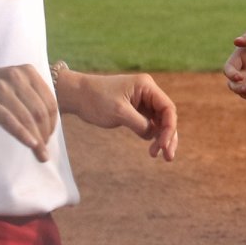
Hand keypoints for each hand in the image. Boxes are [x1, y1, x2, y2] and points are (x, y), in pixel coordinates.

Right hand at [0, 64, 57, 160]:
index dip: (53, 123)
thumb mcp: (16, 88)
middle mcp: (16, 77)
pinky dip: (22, 134)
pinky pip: (9, 120)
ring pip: (27, 118)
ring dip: (37, 139)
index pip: (49, 102)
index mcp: (28, 72)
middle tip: (44, 151)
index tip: (49, 137)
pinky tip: (31, 145)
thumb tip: (50, 128)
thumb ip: (33, 100)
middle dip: (46, 134)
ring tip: (40, 154)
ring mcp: (1, 88)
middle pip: (40, 111)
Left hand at [56, 66, 179, 160]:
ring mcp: (142, 102)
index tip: (163, 145)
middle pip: (167, 117)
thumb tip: (153, 135)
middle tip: (168, 157)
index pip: (168, 108)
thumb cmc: (96, 99)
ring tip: (160, 156)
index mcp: (147, 86)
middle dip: (168, 136)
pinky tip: (152, 149)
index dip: (169, 128)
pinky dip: (152, 136)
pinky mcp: (135, 110)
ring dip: (161, 139)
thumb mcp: (119, 112)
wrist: (76, 95)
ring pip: (160, 122)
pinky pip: (150, 124)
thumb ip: (140, 124)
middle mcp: (148, 93)